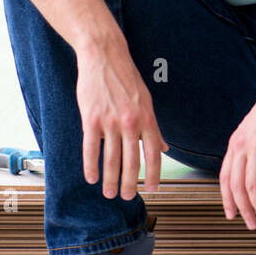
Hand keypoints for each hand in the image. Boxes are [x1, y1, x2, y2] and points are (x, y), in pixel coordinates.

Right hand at [75, 36, 168, 200]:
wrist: (104, 57)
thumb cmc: (126, 79)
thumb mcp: (146, 102)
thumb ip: (154, 128)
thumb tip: (165, 148)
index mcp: (147, 119)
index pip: (153, 153)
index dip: (154, 174)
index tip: (152, 190)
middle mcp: (131, 123)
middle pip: (131, 161)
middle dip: (130, 183)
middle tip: (127, 197)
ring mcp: (110, 122)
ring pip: (111, 159)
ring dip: (110, 180)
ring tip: (109, 193)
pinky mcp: (91, 119)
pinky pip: (91, 148)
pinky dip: (91, 166)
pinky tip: (91, 178)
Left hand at [220, 82, 255, 228]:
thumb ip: (252, 148)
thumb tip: (254, 168)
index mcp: (236, 143)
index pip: (225, 178)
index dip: (227, 199)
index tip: (232, 215)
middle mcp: (241, 145)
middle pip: (236, 186)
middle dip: (243, 210)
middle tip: (253, 225)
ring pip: (252, 185)